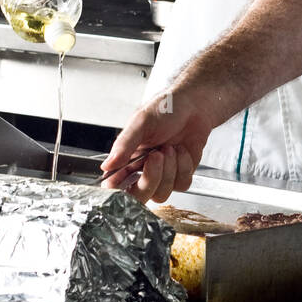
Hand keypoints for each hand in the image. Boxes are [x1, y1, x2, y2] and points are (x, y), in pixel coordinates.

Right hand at [99, 87, 213, 203]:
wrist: (194, 105)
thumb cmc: (166, 109)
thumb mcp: (141, 122)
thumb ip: (124, 145)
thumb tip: (107, 165)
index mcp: (126, 159)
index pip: (115, 186)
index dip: (119, 191)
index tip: (128, 180)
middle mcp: (142, 170)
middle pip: (140, 197)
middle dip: (150, 180)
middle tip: (155, 156)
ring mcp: (163, 175)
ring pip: (162, 193)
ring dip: (169, 169)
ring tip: (170, 147)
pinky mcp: (181, 175)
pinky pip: (182, 184)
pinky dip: (184, 166)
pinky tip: (181, 151)